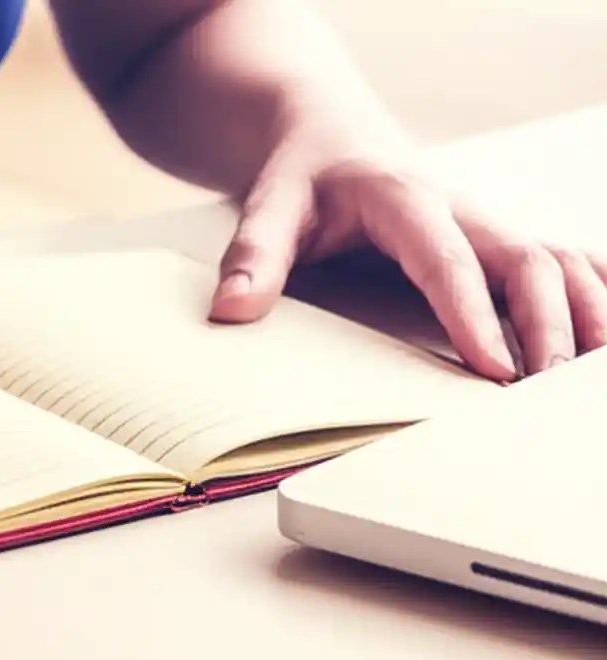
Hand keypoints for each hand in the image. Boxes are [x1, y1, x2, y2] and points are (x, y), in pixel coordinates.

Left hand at [209, 127, 606, 380]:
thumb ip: (253, 254)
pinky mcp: (495, 238)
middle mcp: (460, 209)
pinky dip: (593, 293)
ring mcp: (485, 223)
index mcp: (404, 199)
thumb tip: (228, 312)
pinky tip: (602, 338)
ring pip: (558, 259)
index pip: (448, 260)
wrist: (330, 133)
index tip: (496, 368)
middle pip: (525, 259)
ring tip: (588, 377)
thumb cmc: (303, 174)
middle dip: (546, 322)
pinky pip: (562, 260)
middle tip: (544, 387)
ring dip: (585, 312)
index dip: (473, 314)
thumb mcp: (268, 204)